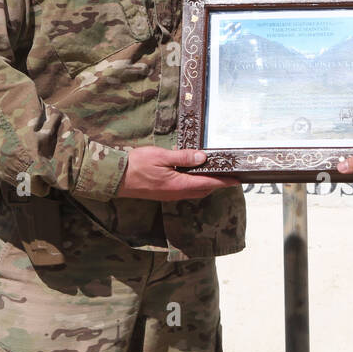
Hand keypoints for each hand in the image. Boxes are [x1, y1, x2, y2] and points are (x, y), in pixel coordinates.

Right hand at [117, 147, 240, 200]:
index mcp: (178, 184)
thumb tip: (202, 157)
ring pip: (194, 192)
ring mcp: (169, 195)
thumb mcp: (161, 156)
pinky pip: (185, 191)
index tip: (237, 180)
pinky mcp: (163, 194)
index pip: (207, 183)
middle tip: (230, 175)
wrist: (116, 178)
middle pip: (203, 190)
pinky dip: (194, 185)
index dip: (224, 181)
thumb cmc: (136, 164)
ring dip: (206, 185)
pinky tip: (194, 176)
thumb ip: (183, 157)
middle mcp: (176, 193)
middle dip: (218, 184)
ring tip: (216, 175)